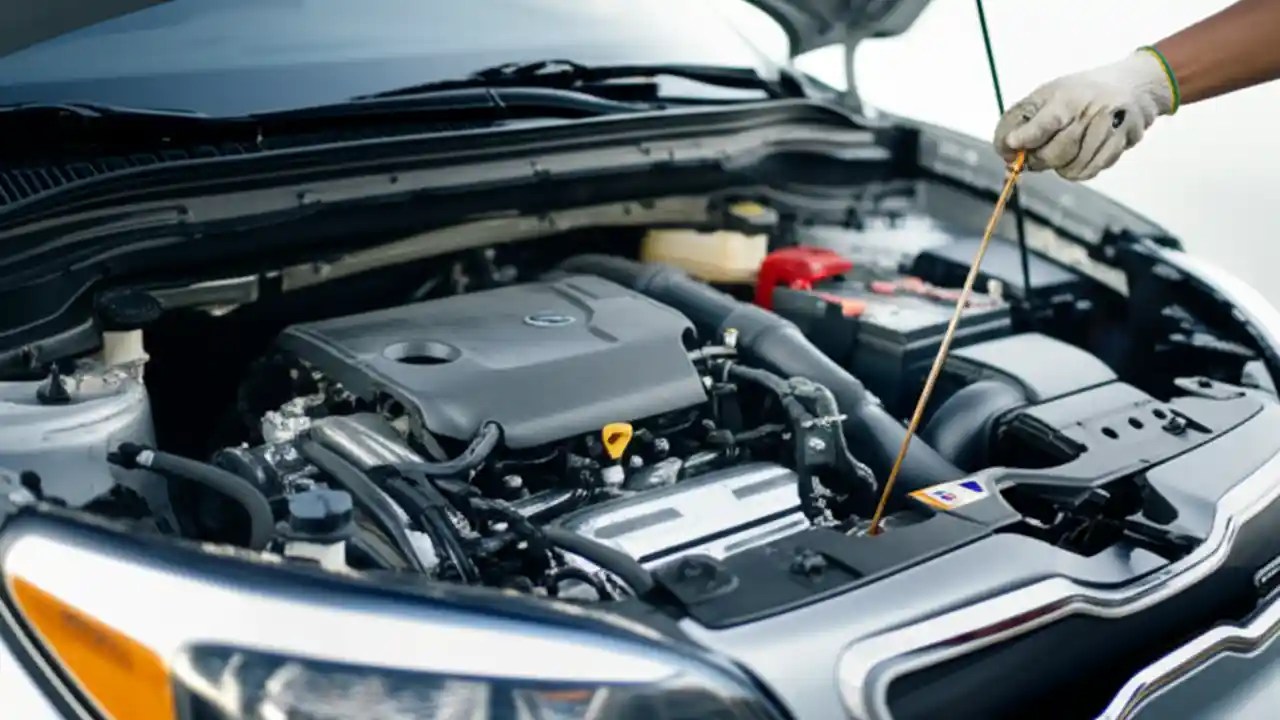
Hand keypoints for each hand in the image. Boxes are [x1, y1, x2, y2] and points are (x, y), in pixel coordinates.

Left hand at [993, 51, 1175, 180]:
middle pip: (1053, 153)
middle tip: (1031, 155)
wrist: (1134, 86)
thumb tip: (1006, 150)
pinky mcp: (1121, 145)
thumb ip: (1022, 119)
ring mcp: (1109, 130)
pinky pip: (1088, 172)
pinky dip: (1076, 169)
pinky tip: (1078, 154)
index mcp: (1070, 97)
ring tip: (1061, 148)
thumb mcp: (1049, 94)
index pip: (1046, 122)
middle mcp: (1092, 112)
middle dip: (1036, 159)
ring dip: (1058, 166)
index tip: (1011, 145)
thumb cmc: (1082, 92)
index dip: (1025, 137)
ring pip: (1069, 168)